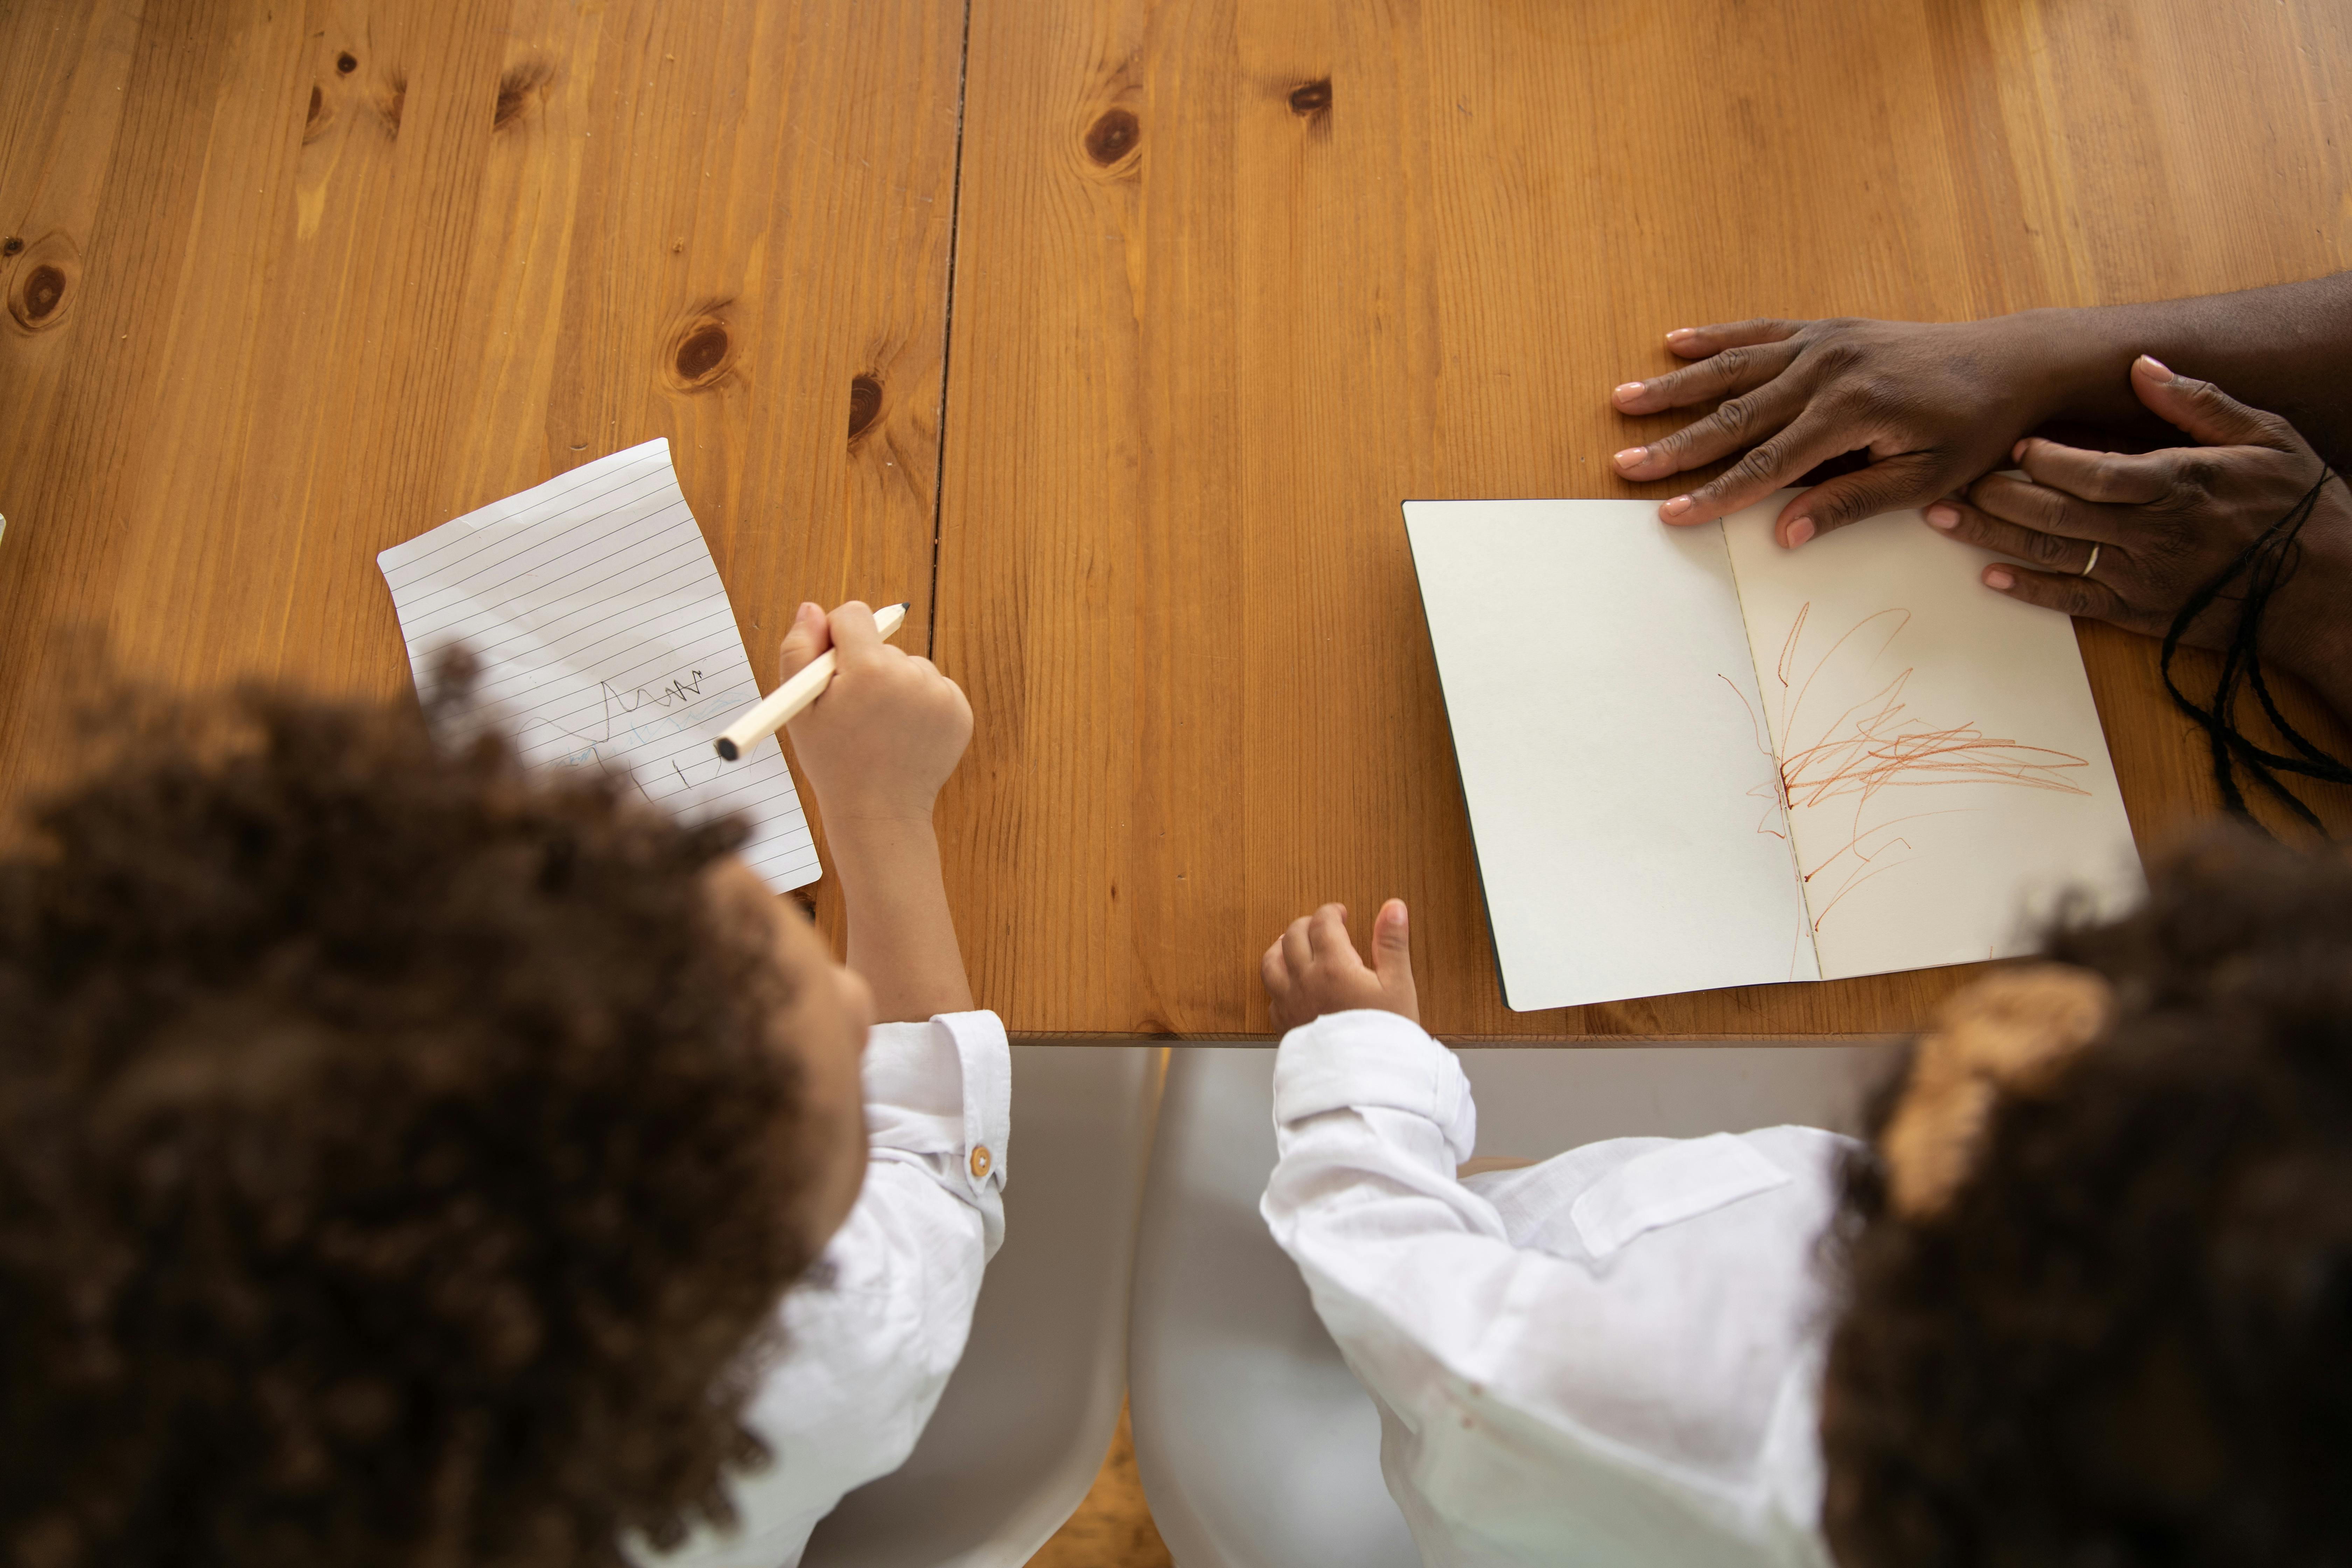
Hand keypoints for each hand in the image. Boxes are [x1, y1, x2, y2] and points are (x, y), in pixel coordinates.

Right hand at [780, 601, 972, 827]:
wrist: (879, 813)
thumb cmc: (832, 761)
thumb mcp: (798, 708)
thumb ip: (799, 650)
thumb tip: (812, 608)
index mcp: (868, 668)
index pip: (854, 614)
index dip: (837, 637)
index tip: (834, 668)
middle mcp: (911, 674)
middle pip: (881, 644)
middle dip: (864, 667)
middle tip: (855, 714)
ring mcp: (940, 693)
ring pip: (908, 666)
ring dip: (892, 686)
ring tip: (879, 728)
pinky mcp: (960, 711)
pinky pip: (932, 687)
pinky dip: (917, 704)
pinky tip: (903, 733)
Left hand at [1262, 900, 1418, 1031]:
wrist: (1367, 1083)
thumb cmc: (1386, 1035)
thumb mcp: (1398, 985)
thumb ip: (1392, 943)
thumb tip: (1393, 907)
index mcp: (1333, 966)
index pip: (1322, 923)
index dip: (1330, 912)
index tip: (1340, 913)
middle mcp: (1304, 981)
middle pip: (1292, 937)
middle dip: (1307, 924)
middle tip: (1321, 926)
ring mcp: (1290, 1004)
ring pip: (1271, 963)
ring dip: (1281, 947)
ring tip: (1292, 944)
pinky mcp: (1286, 1026)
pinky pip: (1271, 996)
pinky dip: (1277, 982)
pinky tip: (1289, 984)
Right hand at [1611, 316, 2063, 545]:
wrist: (2012, 363)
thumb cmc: (1976, 429)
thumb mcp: (1926, 481)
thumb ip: (1851, 502)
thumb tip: (1785, 533)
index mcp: (1852, 410)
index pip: (1767, 463)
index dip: (1715, 493)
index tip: (1671, 513)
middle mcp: (1828, 368)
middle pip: (1735, 415)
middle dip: (1675, 444)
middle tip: (1624, 464)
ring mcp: (1824, 342)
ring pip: (1734, 368)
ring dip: (1675, 386)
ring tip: (1624, 399)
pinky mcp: (1827, 329)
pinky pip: (1759, 331)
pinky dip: (1715, 338)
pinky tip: (1674, 342)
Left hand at [1923, 358, 2351, 691]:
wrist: (2326, 592)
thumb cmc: (2300, 509)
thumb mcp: (2268, 440)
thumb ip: (2202, 403)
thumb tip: (2144, 365)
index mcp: (2178, 485)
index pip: (2095, 471)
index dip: (2048, 459)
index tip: (2014, 445)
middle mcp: (2150, 533)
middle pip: (2056, 512)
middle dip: (1995, 497)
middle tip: (1947, 483)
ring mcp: (2140, 576)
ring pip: (2051, 553)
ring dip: (1991, 538)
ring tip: (1944, 519)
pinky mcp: (2138, 613)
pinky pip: (2072, 602)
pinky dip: (2027, 591)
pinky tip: (1989, 578)